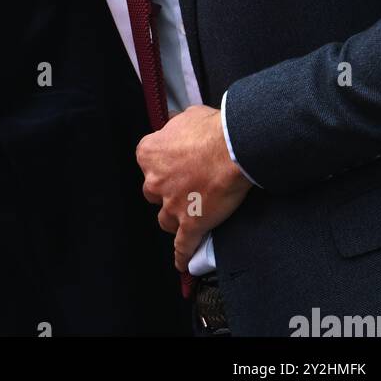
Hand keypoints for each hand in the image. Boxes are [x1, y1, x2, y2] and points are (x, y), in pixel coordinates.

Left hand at [135, 105, 252, 273]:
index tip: (174, 164)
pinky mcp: (191, 223)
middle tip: (184, 187)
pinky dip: (182, 255)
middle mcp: (154, 181)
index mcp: (148, 153)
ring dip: (175, 218)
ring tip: (188, 216)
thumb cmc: (211, 129)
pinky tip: (182, 263)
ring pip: (166, 219)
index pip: (147, 162)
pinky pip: (183, 245)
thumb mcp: (186, 117)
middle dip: (166, 192)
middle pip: (154, 193)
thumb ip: (175, 126)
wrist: (233, 148)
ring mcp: (171, 205)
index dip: (162, 165)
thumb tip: (174, 123)